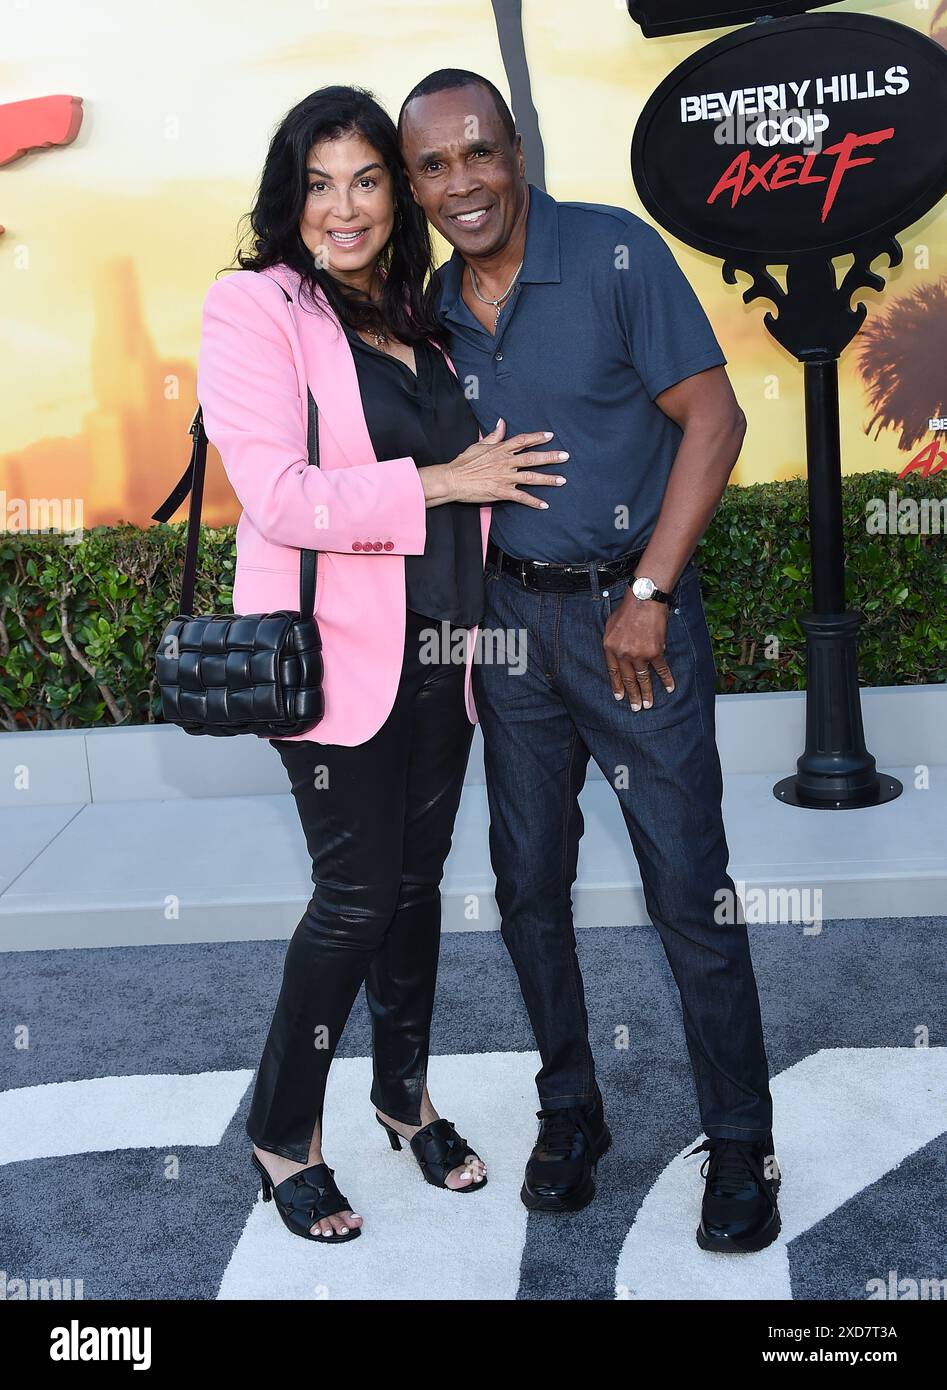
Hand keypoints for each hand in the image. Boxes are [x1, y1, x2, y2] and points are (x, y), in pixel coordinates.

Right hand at [422, 418, 568, 506]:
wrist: (452, 480)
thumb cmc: (464, 463)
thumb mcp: (479, 445)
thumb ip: (494, 435)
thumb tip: (502, 422)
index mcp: (500, 449)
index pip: (522, 440)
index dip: (537, 437)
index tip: (550, 435)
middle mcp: (505, 462)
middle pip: (532, 458)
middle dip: (551, 457)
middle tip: (566, 456)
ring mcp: (504, 477)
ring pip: (531, 477)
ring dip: (548, 479)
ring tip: (562, 480)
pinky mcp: (501, 492)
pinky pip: (521, 497)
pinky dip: (533, 502)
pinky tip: (545, 505)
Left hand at [603, 593, 675, 710]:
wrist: (644, 600)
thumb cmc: (627, 609)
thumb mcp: (610, 625)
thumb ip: (613, 642)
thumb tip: (619, 653)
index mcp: (610, 648)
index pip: (613, 672)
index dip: (617, 686)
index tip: (620, 697)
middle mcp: (624, 654)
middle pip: (628, 679)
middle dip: (632, 695)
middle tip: (636, 708)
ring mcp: (639, 654)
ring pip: (643, 678)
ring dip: (647, 693)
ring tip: (648, 704)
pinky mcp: (655, 651)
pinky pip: (661, 669)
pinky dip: (666, 679)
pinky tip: (669, 688)